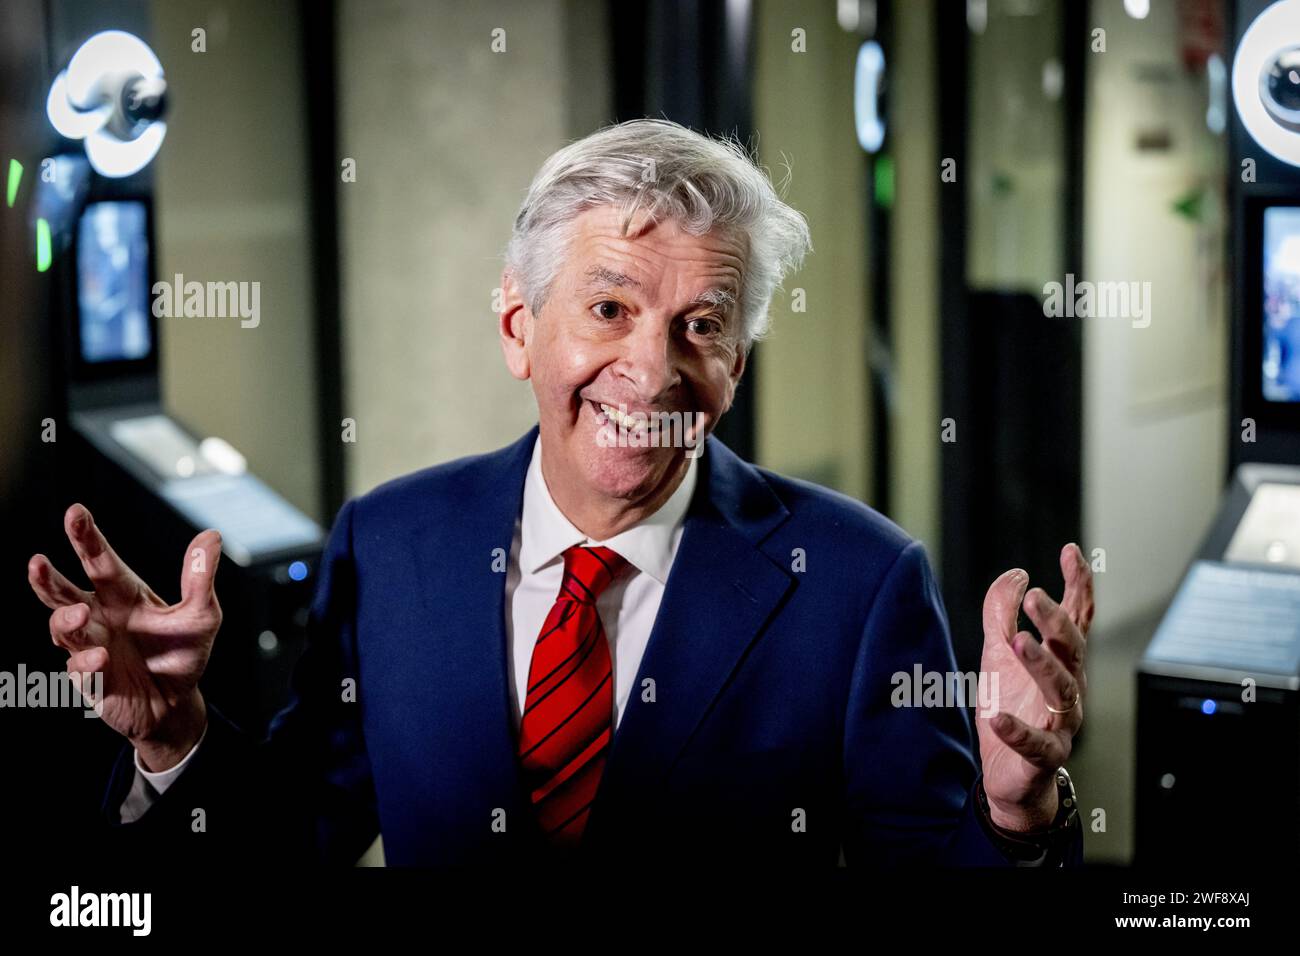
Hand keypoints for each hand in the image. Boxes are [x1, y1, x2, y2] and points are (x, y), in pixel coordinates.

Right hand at [27, 504, 222, 770]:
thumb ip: (200, 579)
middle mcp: (99, 616)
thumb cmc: (183, 652)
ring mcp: (90, 646)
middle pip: (63, 592)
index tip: (75, 512)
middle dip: (48, 577)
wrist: (177, 702)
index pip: (100, 560)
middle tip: (38, 561)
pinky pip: (79, 668)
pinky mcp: (90, 679)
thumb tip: (211, 537)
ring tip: (80, 614)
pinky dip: (86, 662)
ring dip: (65, 620)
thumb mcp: (201, 615)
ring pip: (62, 628)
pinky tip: (100, 658)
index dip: (86, 537)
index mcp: (123, 593)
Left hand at [975, 543, 1092, 831]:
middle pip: (1072, 649)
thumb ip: (1001, 614)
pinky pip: (1034, 743)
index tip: (1070, 551)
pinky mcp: (1044, 756)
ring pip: (1062, 691)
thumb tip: (1015, 574)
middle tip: (1036, 597)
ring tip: (1019, 642)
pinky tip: (997, 716)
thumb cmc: (1011, 706)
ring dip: (1042, 665)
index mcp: (1062, 661)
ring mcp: (1061, 723)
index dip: (1078, 585)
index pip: (1078, 618)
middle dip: (1057, 622)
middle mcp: (1070, 688)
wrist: (1009, 772)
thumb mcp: (997, 654)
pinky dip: (1017, 729)